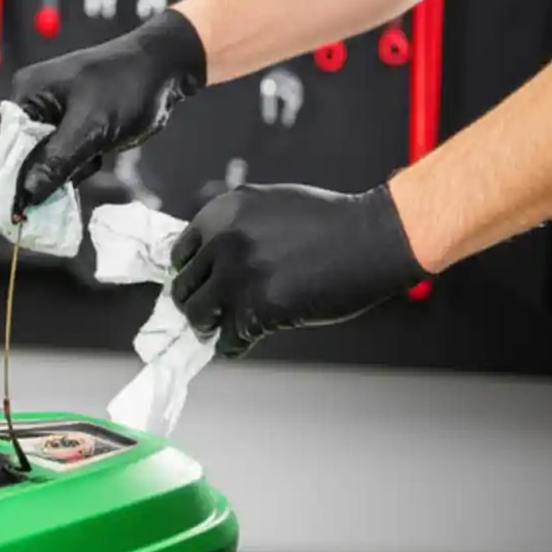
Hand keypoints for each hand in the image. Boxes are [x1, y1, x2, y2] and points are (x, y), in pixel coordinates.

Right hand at [10, 9, 206, 216]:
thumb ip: (56, 161)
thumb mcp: (91, 126)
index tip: (22, 211)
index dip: (12, 179)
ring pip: (46, 162)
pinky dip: (78, 166)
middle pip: (23, 156)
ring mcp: (54, 117)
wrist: (166, 70)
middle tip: (67, 184)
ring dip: (66, 172)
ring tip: (92, 158)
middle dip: (44, 175)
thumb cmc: (127, 87)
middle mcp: (34, 105)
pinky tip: (97, 156)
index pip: (6, 146)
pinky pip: (64, 158)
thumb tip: (26, 195)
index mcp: (28, 95)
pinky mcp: (74, 128)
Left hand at [169, 183, 428, 356]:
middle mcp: (223, 242)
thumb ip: (234, 227)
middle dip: (193, 301)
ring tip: (217, 328)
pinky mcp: (258, 309)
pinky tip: (240, 343)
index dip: (189, 272)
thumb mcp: (269, 206)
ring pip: (197, 314)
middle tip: (205, 312)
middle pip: (184, 285)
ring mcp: (238, 277)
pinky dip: (232, 346)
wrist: (371, 238)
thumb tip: (210, 256)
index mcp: (222, 213)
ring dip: (206, 325)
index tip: (196, 283)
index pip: (181, 252)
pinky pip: (228, 339)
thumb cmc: (330, 221)